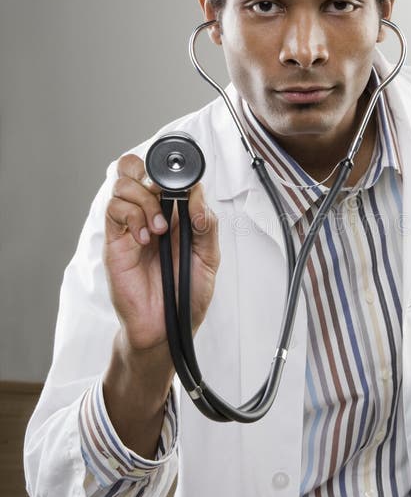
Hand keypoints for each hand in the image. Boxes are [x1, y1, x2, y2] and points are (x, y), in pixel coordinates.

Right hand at [104, 152, 219, 355]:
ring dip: (145, 201)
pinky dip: (133, 218)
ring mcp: (131, 226)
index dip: (176, 173)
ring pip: (123, 184)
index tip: (188, 188)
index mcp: (176, 215)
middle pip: (137, 168)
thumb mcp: (209, 258)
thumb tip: (197, 198)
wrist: (166, 327)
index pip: (168, 176)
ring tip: (159, 230)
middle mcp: (151, 215)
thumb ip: (206, 225)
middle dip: (152, 175)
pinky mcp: (116, 241)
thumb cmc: (186, 295)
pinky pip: (115, 210)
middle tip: (167, 199)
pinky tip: (145, 239)